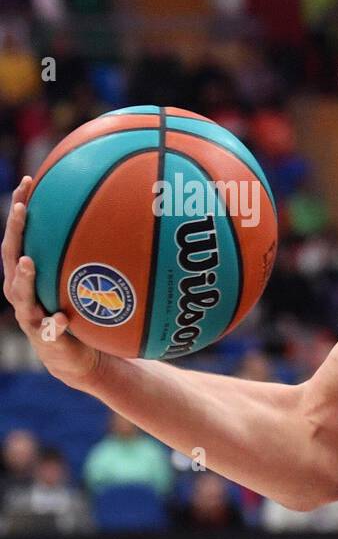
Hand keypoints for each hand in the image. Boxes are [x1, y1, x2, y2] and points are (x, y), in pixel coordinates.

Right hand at [3, 176, 100, 387]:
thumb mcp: (87, 283)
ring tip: (29, 263)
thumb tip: (125, 220)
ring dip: (24, 279)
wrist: (78, 357)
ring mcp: (30, 314)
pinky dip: (55, 324)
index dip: (20, 209)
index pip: (20, 235)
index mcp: (28, 273)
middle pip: (12, 256)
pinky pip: (48, 330)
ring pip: (20, 293)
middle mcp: (21, 290)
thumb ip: (95, 259)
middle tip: (24, 209)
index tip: (29, 181)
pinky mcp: (45, 339)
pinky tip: (63, 318)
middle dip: (16, 232)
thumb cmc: (82, 312)